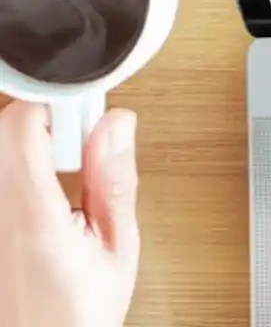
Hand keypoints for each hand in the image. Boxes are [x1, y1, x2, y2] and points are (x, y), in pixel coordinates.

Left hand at [0, 100, 139, 326]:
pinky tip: (42, 191)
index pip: (21, 124)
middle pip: (4, 128)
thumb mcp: (117, 247)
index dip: (59, 105)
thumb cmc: (76, 316)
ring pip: (0, 149)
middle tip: (82, 146)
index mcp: (30, 217)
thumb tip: (117, 124)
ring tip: (60, 172)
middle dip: (47, 120)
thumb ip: (114, 180)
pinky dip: (19, 170)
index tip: (89, 116)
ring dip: (32, 146)